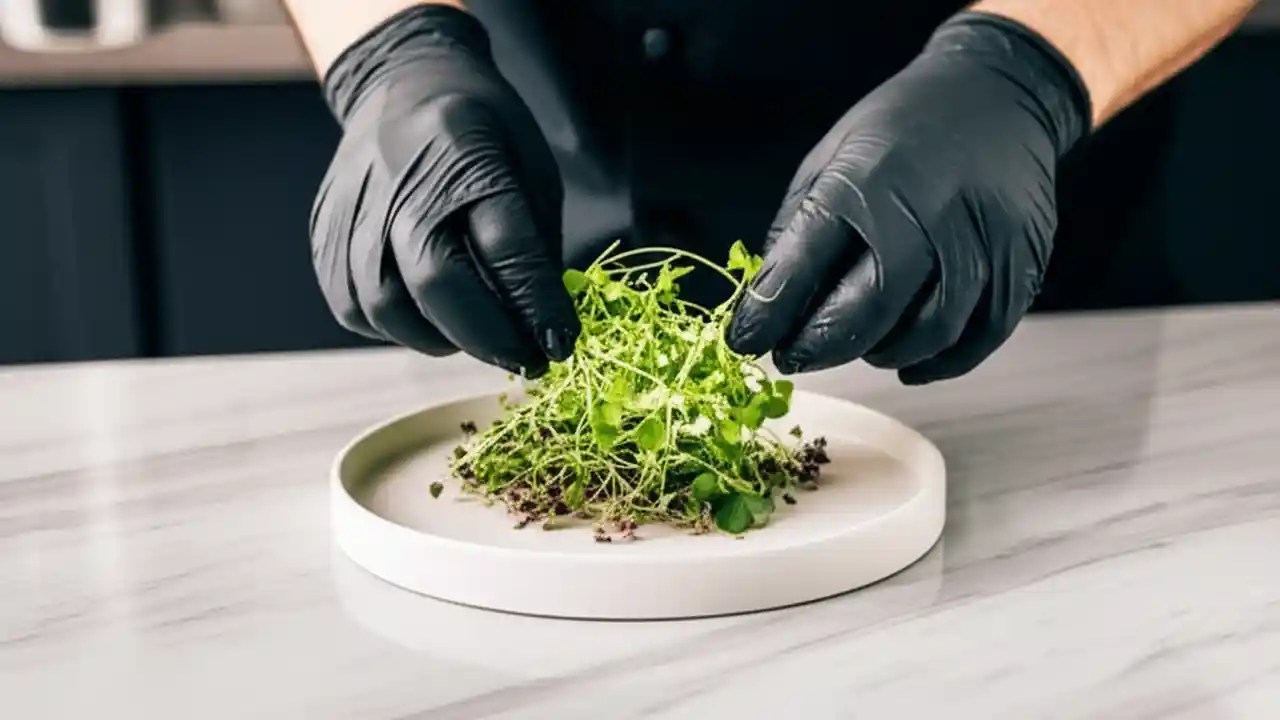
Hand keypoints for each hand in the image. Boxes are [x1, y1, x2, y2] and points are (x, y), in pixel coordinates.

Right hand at [310, 5, 577, 374]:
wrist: (400, 83)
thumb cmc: (482, 131)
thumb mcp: (530, 166)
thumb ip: (535, 243)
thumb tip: (540, 324)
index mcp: (464, 149)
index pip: (505, 244)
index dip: (536, 306)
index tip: (560, 344)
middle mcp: (399, 177)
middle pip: (435, 281)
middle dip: (488, 337)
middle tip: (523, 359)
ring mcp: (351, 205)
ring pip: (386, 306)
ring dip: (440, 339)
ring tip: (475, 337)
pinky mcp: (324, 231)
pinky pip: (353, 308)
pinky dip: (396, 329)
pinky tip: (427, 320)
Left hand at [727, 12, 1089, 383]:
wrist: (998, 92)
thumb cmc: (902, 129)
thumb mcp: (831, 158)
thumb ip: (798, 231)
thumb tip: (767, 306)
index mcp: (864, 180)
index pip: (803, 267)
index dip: (767, 315)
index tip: (747, 341)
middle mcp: (928, 210)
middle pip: (870, 312)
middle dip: (823, 346)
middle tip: (798, 356)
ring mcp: (982, 238)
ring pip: (930, 333)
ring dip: (883, 353)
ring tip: (861, 345)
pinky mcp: (1022, 259)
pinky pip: (981, 336)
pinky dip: (940, 362)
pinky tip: (910, 360)